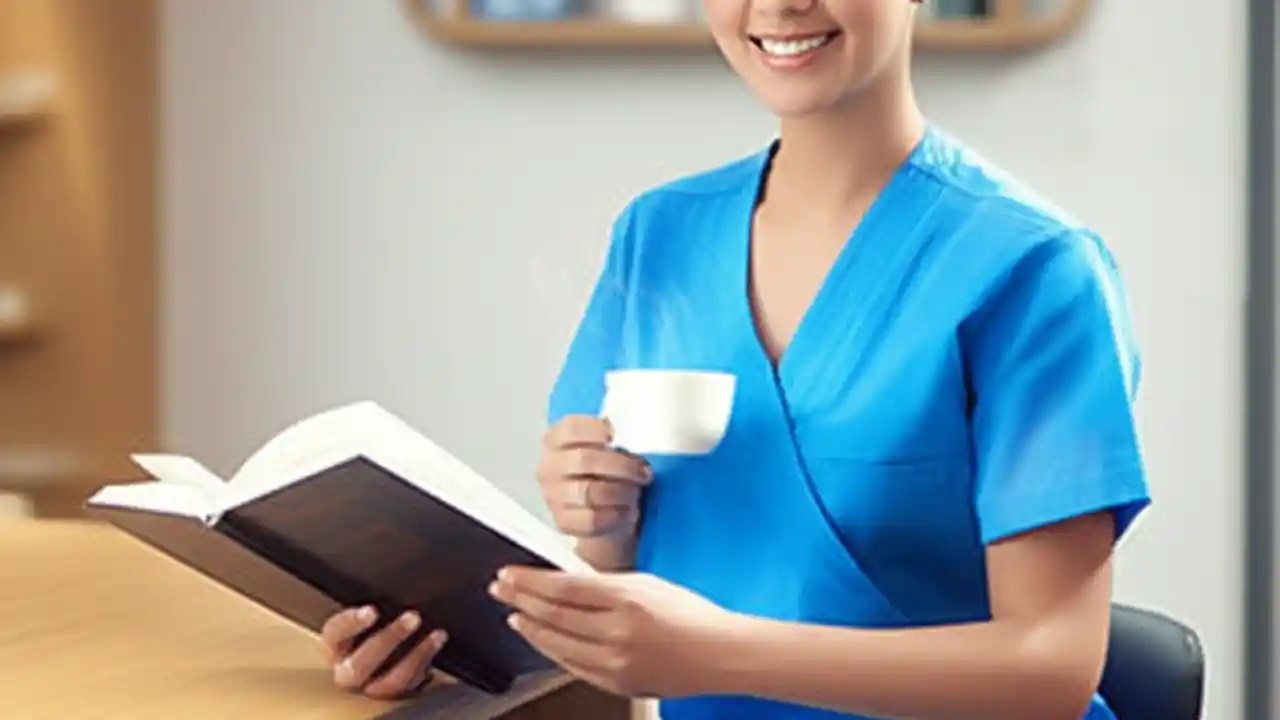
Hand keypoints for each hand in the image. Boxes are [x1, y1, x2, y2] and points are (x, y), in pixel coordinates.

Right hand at [319, 606, 447, 699]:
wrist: (384, 651)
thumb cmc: (371, 625)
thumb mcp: (366, 613)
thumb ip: (374, 605)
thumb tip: (396, 585)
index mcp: (334, 646)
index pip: (334, 634)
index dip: (351, 623)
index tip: (371, 611)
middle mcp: (347, 671)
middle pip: (359, 666)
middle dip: (389, 640)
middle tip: (413, 617)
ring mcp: (371, 687)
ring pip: (389, 682)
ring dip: (415, 656)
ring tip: (436, 635)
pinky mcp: (395, 694)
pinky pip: (410, 687)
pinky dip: (426, 666)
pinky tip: (437, 646)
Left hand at [488, 568, 737, 697]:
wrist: (720, 654)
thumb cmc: (692, 616)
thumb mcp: (648, 584)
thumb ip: (606, 584)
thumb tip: (566, 583)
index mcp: (626, 599)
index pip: (562, 587)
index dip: (529, 581)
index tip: (509, 575)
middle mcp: (617, 632)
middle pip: (553, 614)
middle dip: (520, 599)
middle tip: (500, 590)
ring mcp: (615, 661)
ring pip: (558, 643)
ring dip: (531, 627)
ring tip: (516, 615)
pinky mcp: (617, 682)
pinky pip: (573, 666)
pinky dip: (553, 651)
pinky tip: (543, 640)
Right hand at [537, 415, 651, 538]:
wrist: (599, 507)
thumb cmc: (605, 469)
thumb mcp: (606, 447)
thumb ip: (614, 440)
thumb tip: (634, 444)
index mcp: (555, 440)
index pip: (571, 429)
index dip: (595, 429)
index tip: (615, 436)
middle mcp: (549, 466)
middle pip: (584, 460)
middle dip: (621, 466)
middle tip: (644, 472)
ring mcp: (553, 496)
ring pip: (589, 491)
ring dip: (621, 492)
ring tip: (636, 492)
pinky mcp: (563, 521)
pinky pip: (592, 519)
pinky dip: (616, 515)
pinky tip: (628, 511)